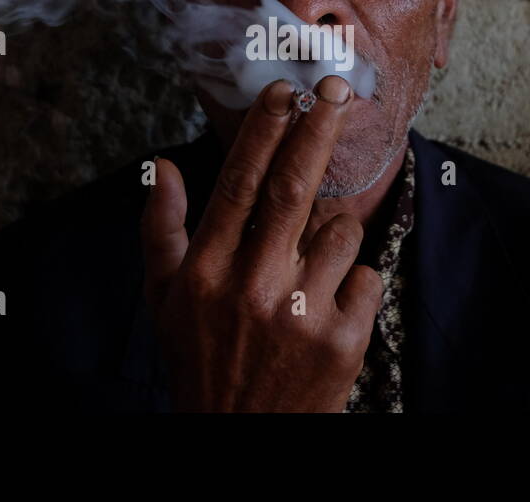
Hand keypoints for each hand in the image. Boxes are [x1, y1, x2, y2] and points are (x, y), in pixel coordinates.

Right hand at [139, 75, 382, 411]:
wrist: (241, 441)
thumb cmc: (202, 361)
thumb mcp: (164, 300)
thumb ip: (162, 230)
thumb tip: (164, 166)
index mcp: (206, 271)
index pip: (238, 184)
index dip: (263, 132)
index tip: (284, 91)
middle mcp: (250, 287)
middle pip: (292, 189)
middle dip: (318, 130)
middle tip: (340, 89)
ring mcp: (299, 314)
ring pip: (340, 234)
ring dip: (334, 238)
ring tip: (310, 274)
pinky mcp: (342, 341)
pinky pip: (367, 278)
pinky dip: (355, 285)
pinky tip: (329, 311)